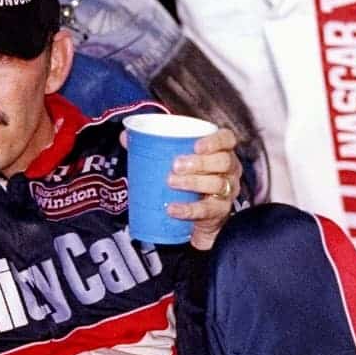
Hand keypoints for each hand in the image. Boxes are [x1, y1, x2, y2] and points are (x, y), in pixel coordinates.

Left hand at [164, 126, 241, 250]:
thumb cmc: (187, 180)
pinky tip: (172, 208)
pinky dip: (188, 209)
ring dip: (193, 182)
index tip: (195, 145)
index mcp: (221, 152)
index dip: (215, 141)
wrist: (194, 218)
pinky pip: (206, 210)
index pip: (227, 139)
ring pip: (217, 184)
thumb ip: (152, 147)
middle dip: (199, 162)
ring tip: (171, 182)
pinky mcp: (219, 212)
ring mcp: (227, 192)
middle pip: (223, 162)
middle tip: (175, 166)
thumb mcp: (173, 162)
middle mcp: (229, 171)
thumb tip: (125, 136)